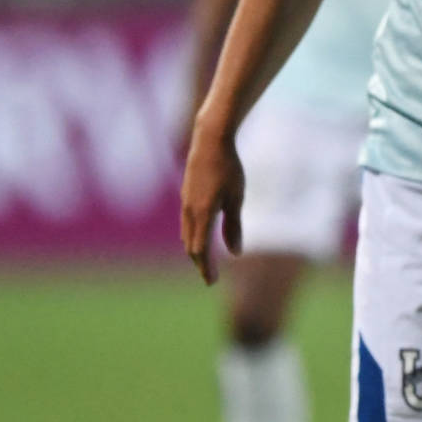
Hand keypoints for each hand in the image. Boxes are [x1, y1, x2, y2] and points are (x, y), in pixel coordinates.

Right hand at [179, 119, 243, 284]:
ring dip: (195, 250)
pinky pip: (186, 223)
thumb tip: (235, 253)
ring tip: (205, 263)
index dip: (206, 268)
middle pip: (191, 246)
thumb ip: (234, 226)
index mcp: (202, 213)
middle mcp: (189, 210)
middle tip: (210, 278)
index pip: (201, 249)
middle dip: (200, 264)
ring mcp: (185, 202)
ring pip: (187, 234)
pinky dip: (192, 236)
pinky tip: (200, 238)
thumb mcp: (237, 197)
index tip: (211, 282)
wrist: (209, 139)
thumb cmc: (229, 167)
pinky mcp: (185, 195)